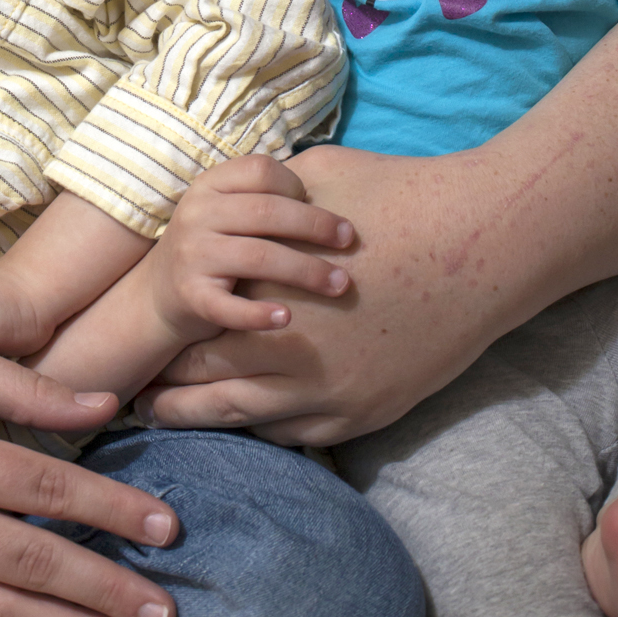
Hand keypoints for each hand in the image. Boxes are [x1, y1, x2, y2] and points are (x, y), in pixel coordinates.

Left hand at [136, 144, 531, 445]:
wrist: (480, 240)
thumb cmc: (394, 195)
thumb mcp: (312, 179)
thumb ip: (265, 201)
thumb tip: (237, 198)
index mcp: (268, 292)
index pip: (194, 329)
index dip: (165, 339)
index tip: (142, 344)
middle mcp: (291, 352)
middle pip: (208, 386)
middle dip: (170, 390)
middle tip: (137, 396)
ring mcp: (331, 392)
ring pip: (247, 422)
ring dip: (207, 419)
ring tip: (171, 418)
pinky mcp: (367, 412)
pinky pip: (299, 437)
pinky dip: (267, 431)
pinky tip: (246, 423)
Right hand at [143, 155, 353, 345]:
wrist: (158, 296)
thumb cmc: (213, 247)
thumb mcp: (226, 211)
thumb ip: (263, 199)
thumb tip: (332, 192)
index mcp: (210, 185)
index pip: (260, 170)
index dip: (297, 186)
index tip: (324, 208)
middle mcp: (198, 213)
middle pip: (267, 212)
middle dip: (316, 225)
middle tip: (351, 240)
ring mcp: (192, 255)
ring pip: (258, 257)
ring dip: (306, 271)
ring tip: (341, 284)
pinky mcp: (192, 297)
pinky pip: (230, 307)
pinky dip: (260, 315)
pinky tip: (288, 318)